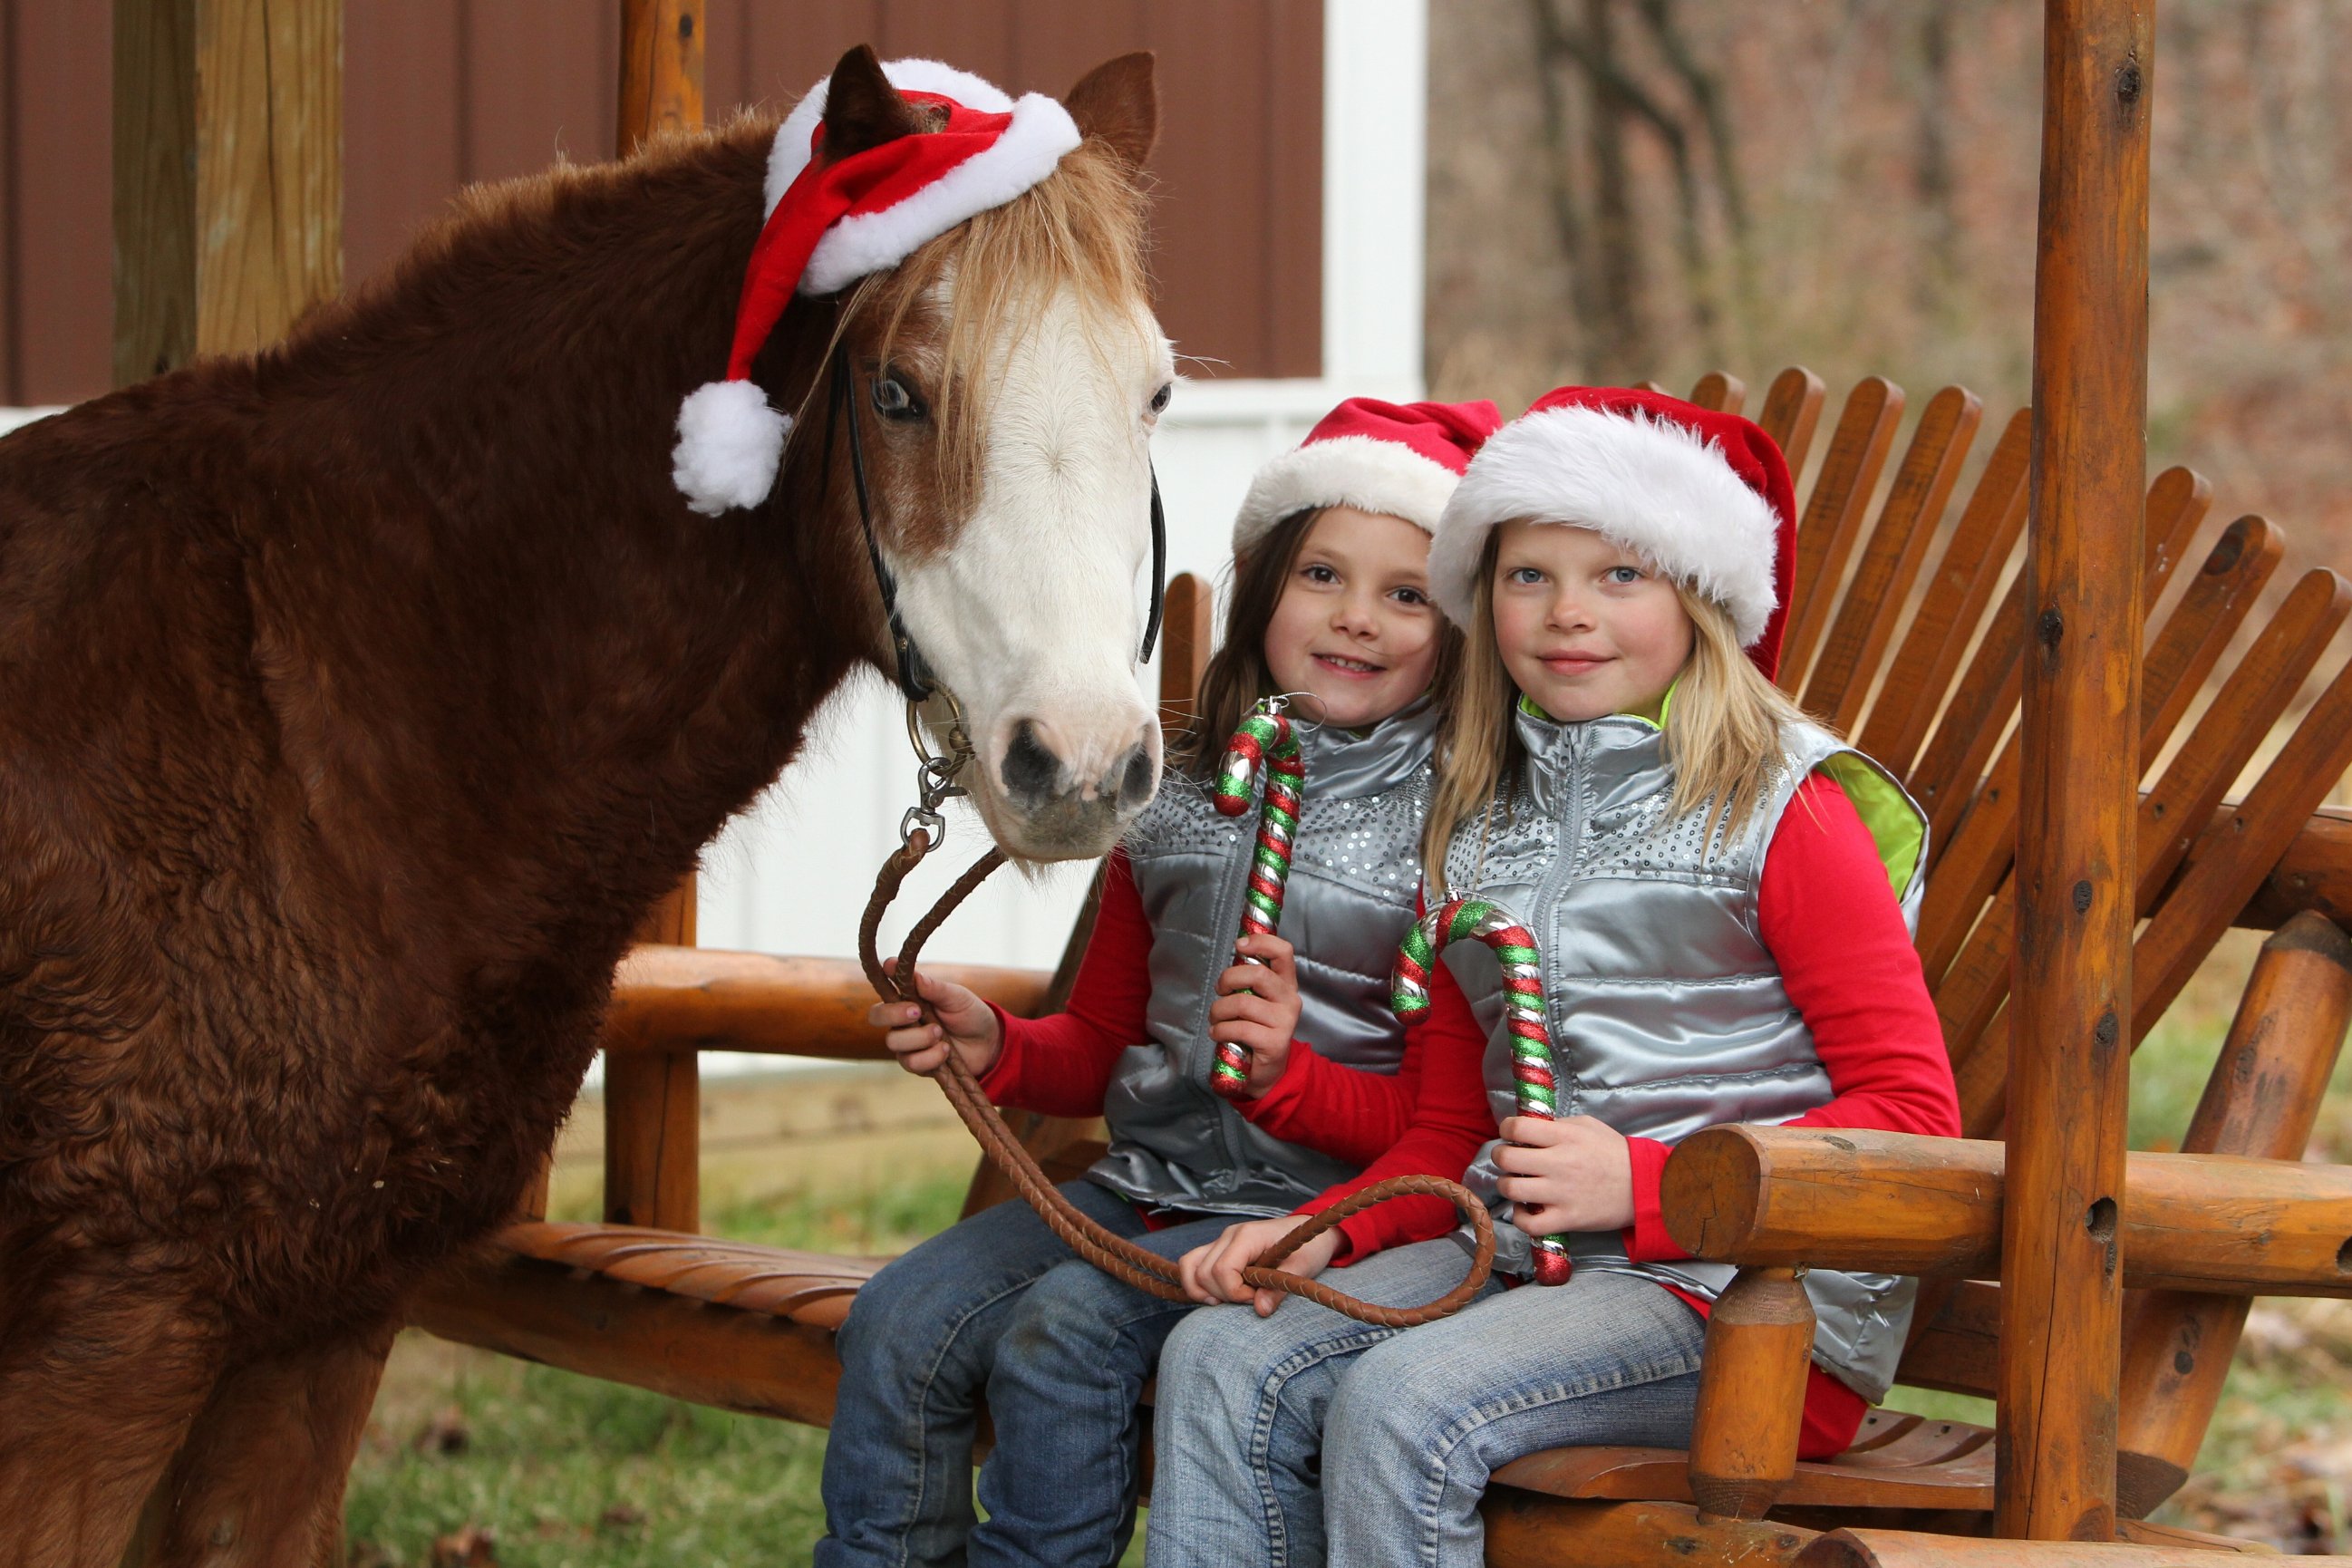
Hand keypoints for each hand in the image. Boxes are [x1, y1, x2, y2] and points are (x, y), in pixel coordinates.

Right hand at [866, 960, 1001, 1078]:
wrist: (987, 1043)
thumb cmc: (969, 1014)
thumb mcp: (957, 997)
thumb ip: (935, 988)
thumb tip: (915, 976)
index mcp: (909, 998)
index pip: (886, 987)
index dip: (884, 976)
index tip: (890, 967)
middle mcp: (902, 1020)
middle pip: (876, 1016)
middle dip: (893, 1014)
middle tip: (917, 1011)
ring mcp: (907, 1043)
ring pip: (894, 1041)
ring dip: (920, 1037)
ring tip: (940, 1034)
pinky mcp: (917, 1063)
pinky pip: (912, 1062)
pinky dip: (930, 1057)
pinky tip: (945, 1051)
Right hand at [1176, 1214, 1341, 1316]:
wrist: (1308, 1230)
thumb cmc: (1308, 1247)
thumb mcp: (1302, 1269)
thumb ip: (1279, 1289)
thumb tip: (1261, 1309)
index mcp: (1248, 1236)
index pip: (1223, 1269)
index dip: (1236, 1293)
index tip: (1256, 1298)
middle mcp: (1228, 1235)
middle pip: (1204, 1272)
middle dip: (1223, 1294)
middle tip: (1249, 1298)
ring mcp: (1220, 1241)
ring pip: (1190, 1266)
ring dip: (1203, 1290)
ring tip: (1227, 1299)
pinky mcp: (1218, 1249)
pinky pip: (1193, 1264)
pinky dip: (1197, 1283)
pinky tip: (1216, 1295)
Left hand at [1207, 934, 1302, 1095]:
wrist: (1267, 1072)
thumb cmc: (1257, 1030)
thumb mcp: (1257, 1000)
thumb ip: (1250, 979)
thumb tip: (1236, 952)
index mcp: (1286, 984)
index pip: (1283, 952)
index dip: (1261, 942)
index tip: (1239, 945)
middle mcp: (1290, 1000)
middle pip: (1257, 974)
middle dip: (1228, 979)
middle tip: (1220, 990)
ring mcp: (1285, 1021)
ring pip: (1242, 1003)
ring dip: (1219, 1011)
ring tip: (1215, 1019)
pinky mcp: (1275, 1042)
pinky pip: (1239, 1028)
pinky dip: (1220, 1030)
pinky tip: (1218, 1034)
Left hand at [1493, 1115, 1633, 1234]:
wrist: (1644, 1186)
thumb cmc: (1615, 1154)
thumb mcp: (1588, 1126)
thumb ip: (1558, 1125)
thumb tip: (1529, 1128)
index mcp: (1564, 1137)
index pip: (1517, 1127)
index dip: (1506, 1129)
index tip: (1511, 1135)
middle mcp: (1559, 1164)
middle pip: (1506, 1158)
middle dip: (1500, 1157)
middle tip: (1508, 1159)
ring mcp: (1561, 1193)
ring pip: (1511, 1189)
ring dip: (1507, 1186)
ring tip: (1517, 1184)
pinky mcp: (1567, 1219)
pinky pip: (1528, 1223)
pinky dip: (1519, 1218)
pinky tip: (1525, 1208)